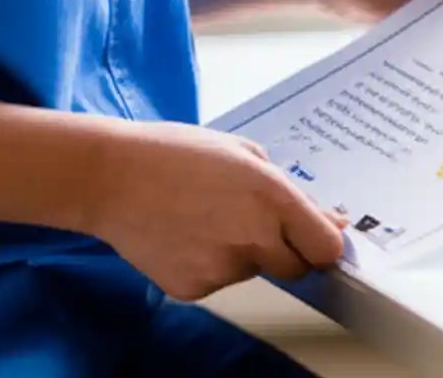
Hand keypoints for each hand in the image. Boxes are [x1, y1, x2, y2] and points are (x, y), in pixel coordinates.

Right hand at [86, 122, 346, 300]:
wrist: (111, 175)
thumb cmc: (178, 153)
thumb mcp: (245, 153)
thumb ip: (293, 192)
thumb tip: (332, 221)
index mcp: (272, 198)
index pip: (325, 248)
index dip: (322, 243)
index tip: (314, 237)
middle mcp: (253, 238)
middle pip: (294, 267)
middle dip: (284, 248)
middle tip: (248, 219)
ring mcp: (221, 269)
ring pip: (252, 272)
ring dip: (242, 252)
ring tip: (204, 216)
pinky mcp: (192, 288)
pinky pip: (217, 281)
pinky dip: (209, 263)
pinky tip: (185, 234)